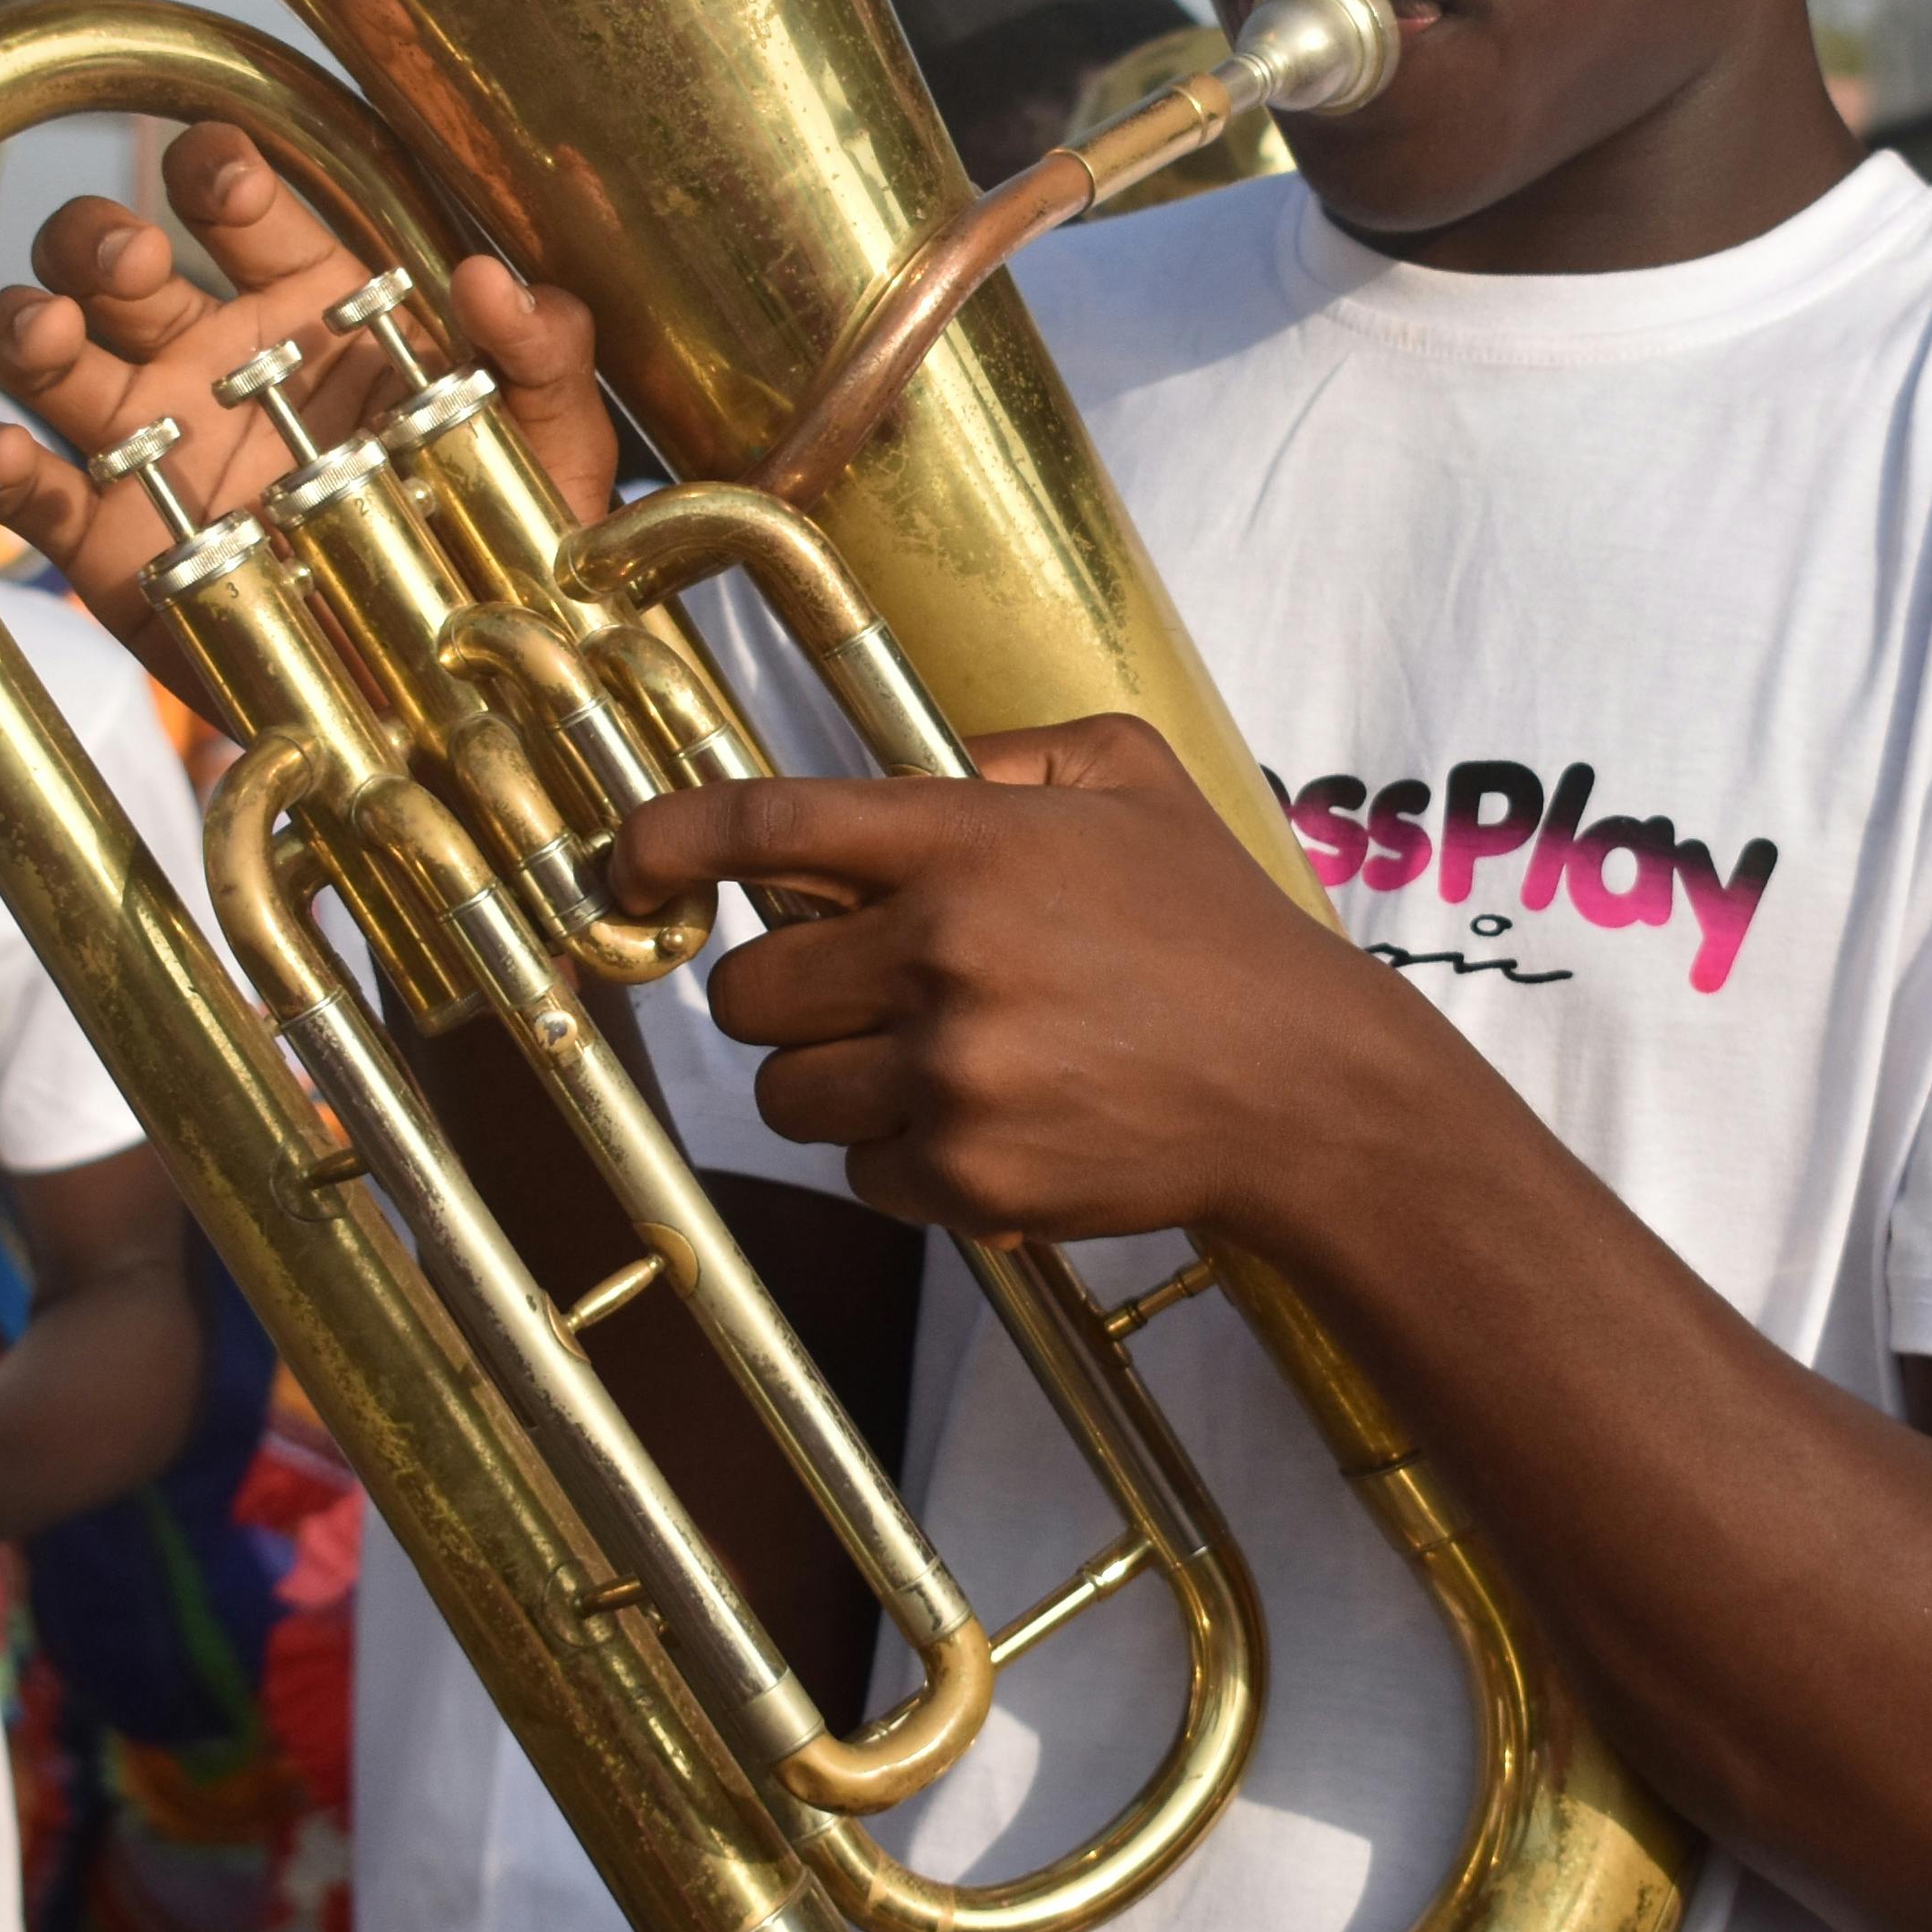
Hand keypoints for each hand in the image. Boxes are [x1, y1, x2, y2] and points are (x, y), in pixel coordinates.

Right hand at [0, 123, 620, 678]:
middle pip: (115, 261)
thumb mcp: (552, 449)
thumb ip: (542, 357)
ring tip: (47, 333)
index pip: (242, 204)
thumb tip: (492, 276)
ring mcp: (149, 446)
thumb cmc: (506, 542)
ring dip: (26, 323)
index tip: (219, 178)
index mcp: (312, 304)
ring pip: (48, 352)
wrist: (456, 688)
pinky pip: (26, 490)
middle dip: (101, 240)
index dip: (216, 172)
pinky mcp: (105, 544)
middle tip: (132, 267)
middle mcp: (212, 357)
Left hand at [614, 716, 1438, 1244]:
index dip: (670, 840)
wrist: (1302, 1085)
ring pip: (788, 1094)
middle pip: (749, 989)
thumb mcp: (1130, 779)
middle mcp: (942, 953)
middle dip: (783, 995)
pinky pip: (862, 1175)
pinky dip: (905, 1160)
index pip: (768, 825)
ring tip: (938, 1062)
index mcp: (966, 842)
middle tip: (855, 993)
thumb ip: (1005, 753)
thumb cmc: (1216, 927)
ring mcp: (951, 1074)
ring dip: (836, 1083)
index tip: (629, 862)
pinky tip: (994, 1124)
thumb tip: (896, 762)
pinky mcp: (968, 1178)